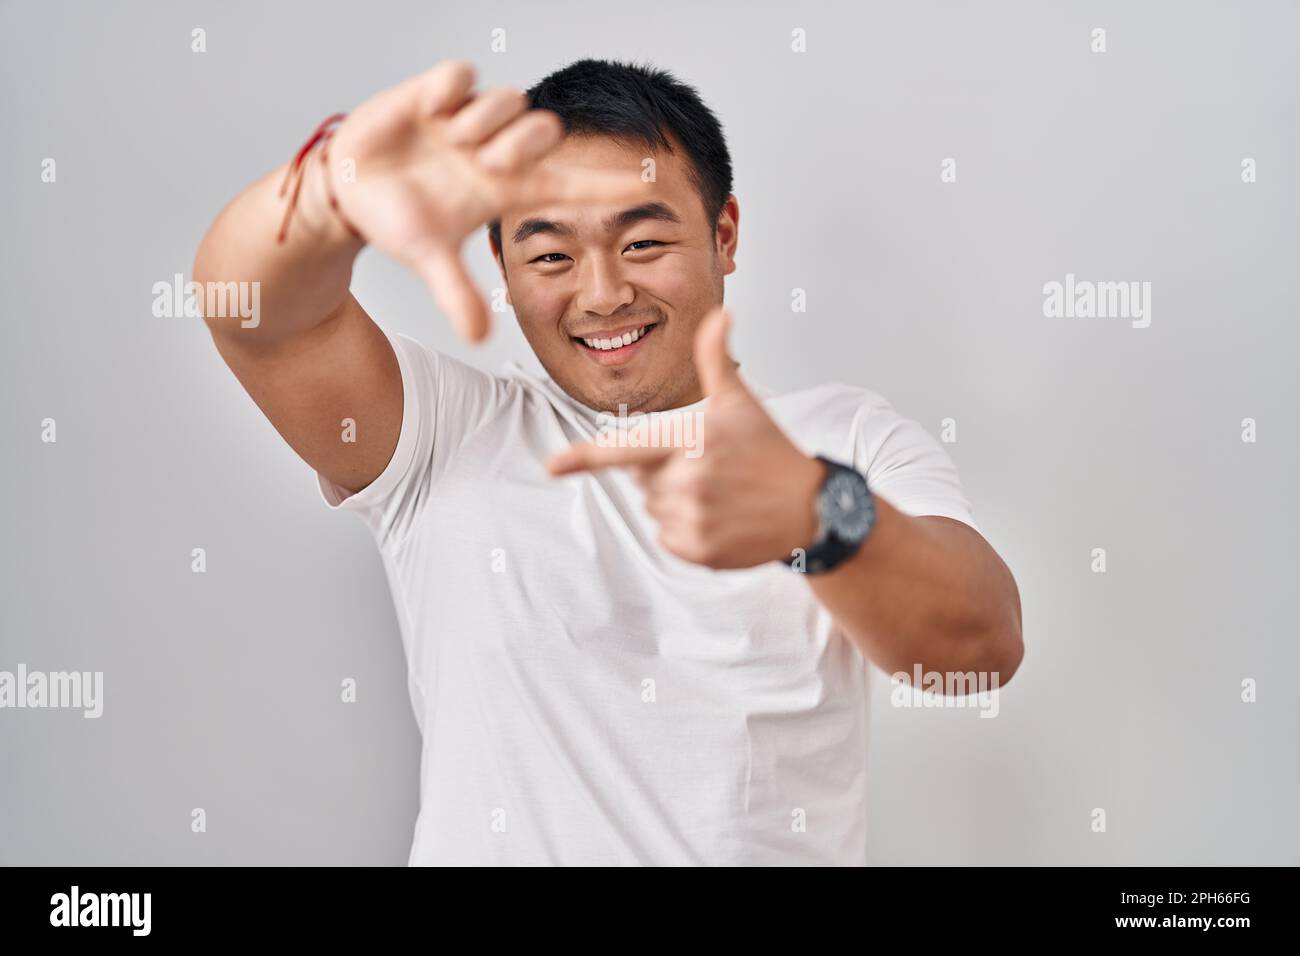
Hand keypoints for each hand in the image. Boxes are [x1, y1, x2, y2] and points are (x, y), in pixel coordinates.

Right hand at [326, 61, 646, 341]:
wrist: (349, 192)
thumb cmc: (398, 221)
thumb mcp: (427, 258)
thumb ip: (455, 294)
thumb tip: (479, 339)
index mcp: (504, 188)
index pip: (569, 185)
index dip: (606, 185)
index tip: (647, 184)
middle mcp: (494, 150)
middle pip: (545, 129)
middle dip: (525, 143)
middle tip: (488, 164)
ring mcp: (466, 120)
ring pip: (508, 99)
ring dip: (485, 120)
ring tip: (453, 140)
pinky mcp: (434, 93)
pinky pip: (461, 74)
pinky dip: (451, 88)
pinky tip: (433, 110)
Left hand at [547, 307, 826, 568]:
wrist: (812, 507)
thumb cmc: (770, 450)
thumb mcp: (741, 403)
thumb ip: (716, 359)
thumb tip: (720, 313)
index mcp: (692, 442)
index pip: (628, 450)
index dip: (585, 458)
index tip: (553, 466)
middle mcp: (689, 483)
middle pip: (641, 479)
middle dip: (665, 472)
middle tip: (711, 467)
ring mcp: (695, 520)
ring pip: (653, 509)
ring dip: (676, 502)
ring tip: (719, 493)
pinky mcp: (701, 551)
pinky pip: (667, 538)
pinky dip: (685, 530)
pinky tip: (720, 519)